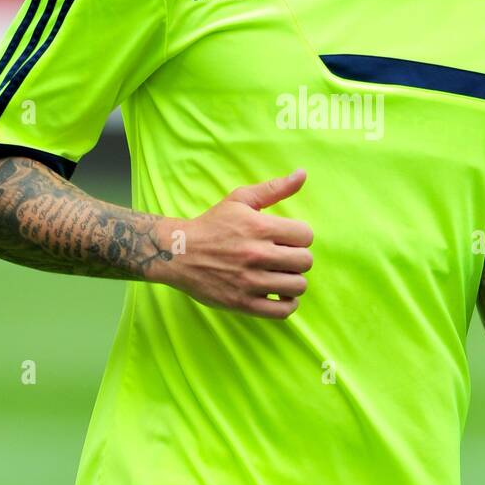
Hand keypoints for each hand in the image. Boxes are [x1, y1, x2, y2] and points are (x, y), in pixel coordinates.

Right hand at [155, 168, 312, 317]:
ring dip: (293, 281)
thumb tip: (302, 174)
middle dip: (298, 258)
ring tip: (280, 276)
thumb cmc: (212, 225)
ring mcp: (250, 282)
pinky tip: (278, 294)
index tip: (286, 239)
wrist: (178, 253)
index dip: (299, 236)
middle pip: (305, 262)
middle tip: (283, 258)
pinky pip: (283, 311)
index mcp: (259, 227)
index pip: (305, 235)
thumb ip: (274, 188)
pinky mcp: (243, 303)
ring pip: (297, 286)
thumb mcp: (240, 199)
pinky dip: (287, 304)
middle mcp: (256, 255)